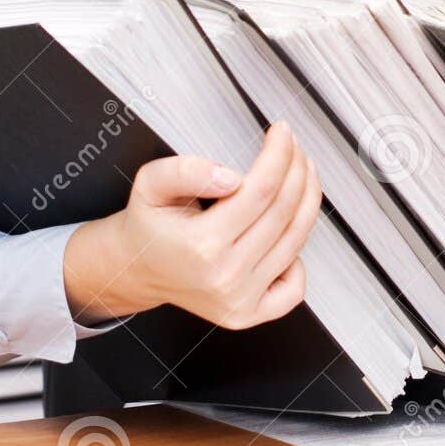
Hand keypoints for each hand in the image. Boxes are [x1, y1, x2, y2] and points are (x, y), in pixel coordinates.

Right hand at [63, 123, 321, 328]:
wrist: (136, 268)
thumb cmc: (149, 224)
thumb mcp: (151, 184)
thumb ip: (186, 171)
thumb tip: (231, 178)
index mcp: (201, 245)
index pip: (261, 190)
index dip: (279, 155)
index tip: (282, 131)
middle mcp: (225, 277)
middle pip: (284, 212)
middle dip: (297, 170)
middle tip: (295, 146)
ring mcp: (240, 300)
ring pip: (295, 241)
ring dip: (307, 200)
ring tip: (302, 172)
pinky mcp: (248, 314)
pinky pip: (294, 287)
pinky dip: (299, 256)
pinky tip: (286, 232)